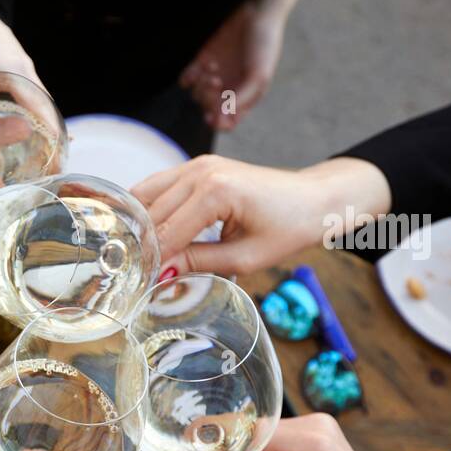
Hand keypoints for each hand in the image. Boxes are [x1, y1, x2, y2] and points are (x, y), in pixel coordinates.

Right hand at [131, 155, 390, 273]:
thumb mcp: (246, 256)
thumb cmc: (289, 227)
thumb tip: (161, 274)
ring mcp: (197, 165)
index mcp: (216, 192)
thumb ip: (199, 262)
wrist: (315, 199)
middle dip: (142, 245)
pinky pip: (158, 186)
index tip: (142, 285)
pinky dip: (149, 209)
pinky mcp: (197, 166)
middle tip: (135, 275)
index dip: (152, 262)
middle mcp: (201, 172)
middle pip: (151, 214)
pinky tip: (148, 233)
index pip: (167, 234)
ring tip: (139, 255)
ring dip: (140, 226)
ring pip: (146, 196)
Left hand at [179, 0, 287, 130]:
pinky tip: (201, 66)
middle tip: (216, 81)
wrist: (256, 12)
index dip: (218, 122)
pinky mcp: (201, 62)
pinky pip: (186, 80)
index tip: (214, 114)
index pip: (226, 123)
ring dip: (201, 86)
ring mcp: (213, 77)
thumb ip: (241, 99)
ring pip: (197, 96)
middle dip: (208, 100)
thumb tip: (223, 119)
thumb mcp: (259, 75)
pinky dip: (189, 77)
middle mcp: (227, 91)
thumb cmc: (263, 45)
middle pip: (208, 110)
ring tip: (213, 68)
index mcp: (244, 98)